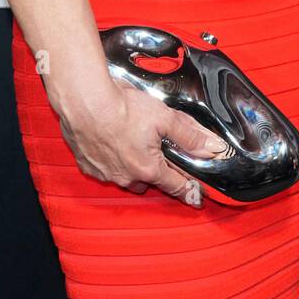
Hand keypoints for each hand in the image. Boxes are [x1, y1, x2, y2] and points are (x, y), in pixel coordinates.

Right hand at [57, 80, 228, 206]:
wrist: (85, 102)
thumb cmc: (122, 108)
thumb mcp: (165, 118)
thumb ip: (190, 135)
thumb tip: (214, 148)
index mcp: (148, 169)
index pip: (175, 186)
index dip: (188, 190)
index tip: (195, 196)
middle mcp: (126, 177)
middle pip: (150, 181)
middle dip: (157, 171)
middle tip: (159, 153)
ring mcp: (105, 173)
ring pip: (126, 176)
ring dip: (132, 166)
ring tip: (133, 144)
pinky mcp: (87, 165)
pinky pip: (104, 168)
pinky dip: (110, 159)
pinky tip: (111, 142)